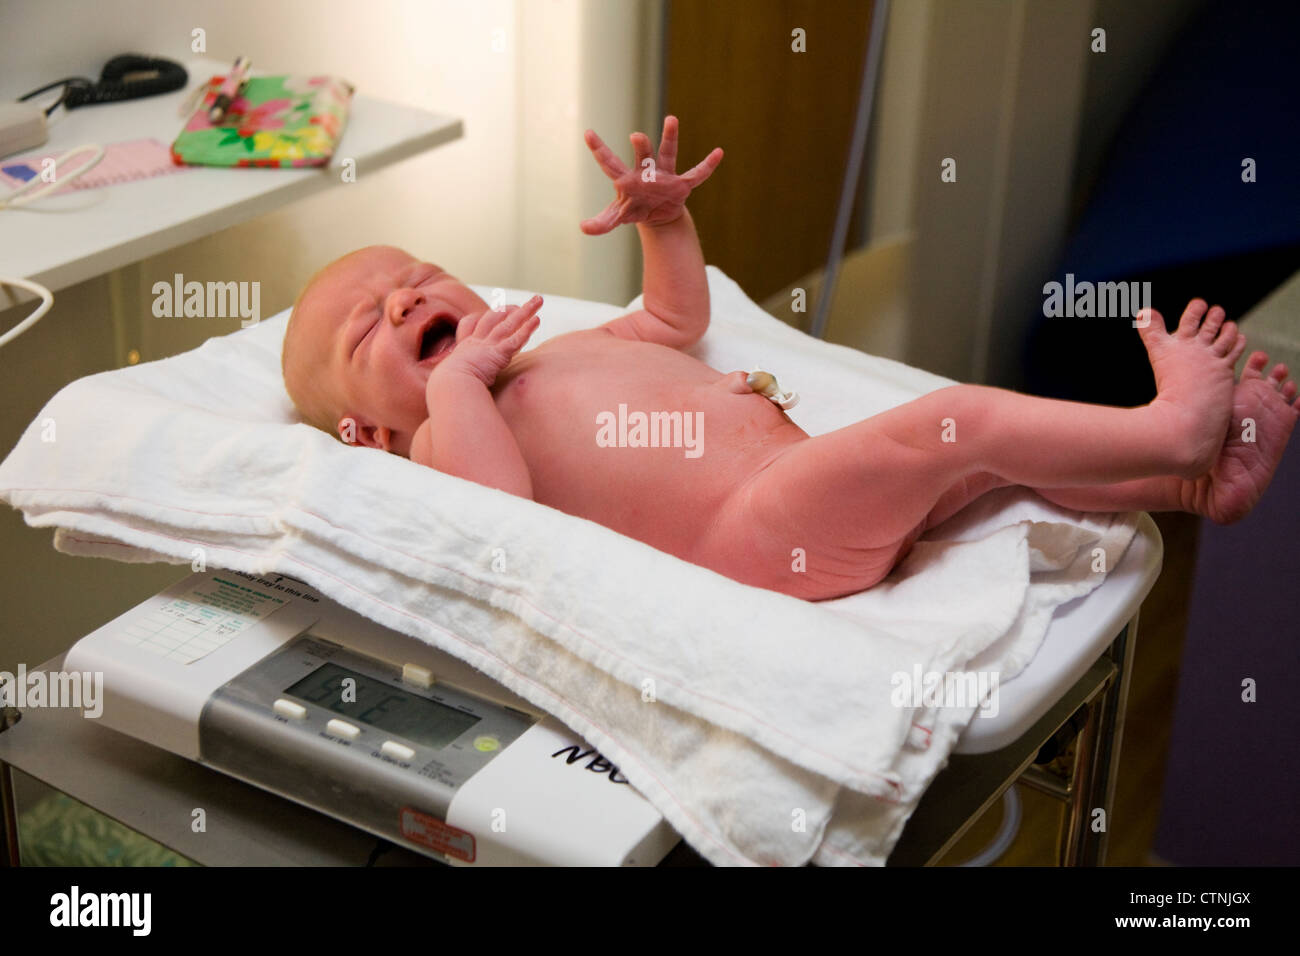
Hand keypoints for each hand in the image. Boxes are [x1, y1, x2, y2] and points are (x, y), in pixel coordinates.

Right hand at [437, 296, 541, 386]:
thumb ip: (462, 376)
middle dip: (508, 309)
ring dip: (525, 311)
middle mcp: (477, 342)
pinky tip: (537, 320)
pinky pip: (514, 340)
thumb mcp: (454, 377)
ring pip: (508, 324)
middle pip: (494, 318)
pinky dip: (526, 330)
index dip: (484, 317)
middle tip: (522, 304)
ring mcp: (487, 346)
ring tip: (538, 300)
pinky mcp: (497, 354)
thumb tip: (456, 389)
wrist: (450, 387)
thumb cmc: (450, 387)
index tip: (495, 312)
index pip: (473, 324)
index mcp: (466, 347)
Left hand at [580, 115, 722, 235]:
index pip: (609, 162)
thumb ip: (603, 222)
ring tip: (671, 119)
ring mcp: (664, 175)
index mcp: (626, 178)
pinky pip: (697, 175)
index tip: (588, 133)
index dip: (599, 149)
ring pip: (668, 154)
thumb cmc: (634, 208)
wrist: (656, 214)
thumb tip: (583, 228)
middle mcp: (645, 171)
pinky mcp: (681, 185)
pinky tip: (718, 153)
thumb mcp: (618, 216)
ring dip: (669, 138)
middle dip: (640, 146)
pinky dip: (707, 166)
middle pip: (642, 155)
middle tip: (636, 136)